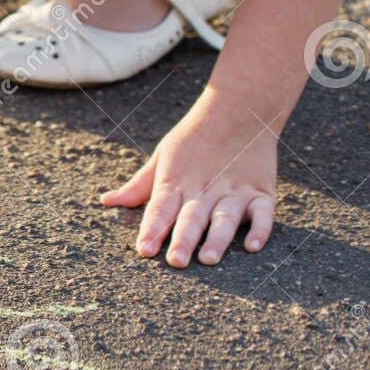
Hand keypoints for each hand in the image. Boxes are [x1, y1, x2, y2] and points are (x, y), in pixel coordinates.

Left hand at [101, 91, 277, 266]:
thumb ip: (139, 185)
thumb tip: (106, 201)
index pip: (161, 208)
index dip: (152, 229)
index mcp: (178, 182)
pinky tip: (254, 246)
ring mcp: (235, 190)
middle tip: (176, 261)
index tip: (144, 250)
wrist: (241, 108)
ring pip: (225, 217)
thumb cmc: (196, 137)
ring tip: (208, 258)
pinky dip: (261, 229)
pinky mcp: (262, 191)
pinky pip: (263, 212)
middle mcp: (205, 189)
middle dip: (183, 240)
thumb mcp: (163, 156)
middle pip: (192, 217)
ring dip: (217, 238)